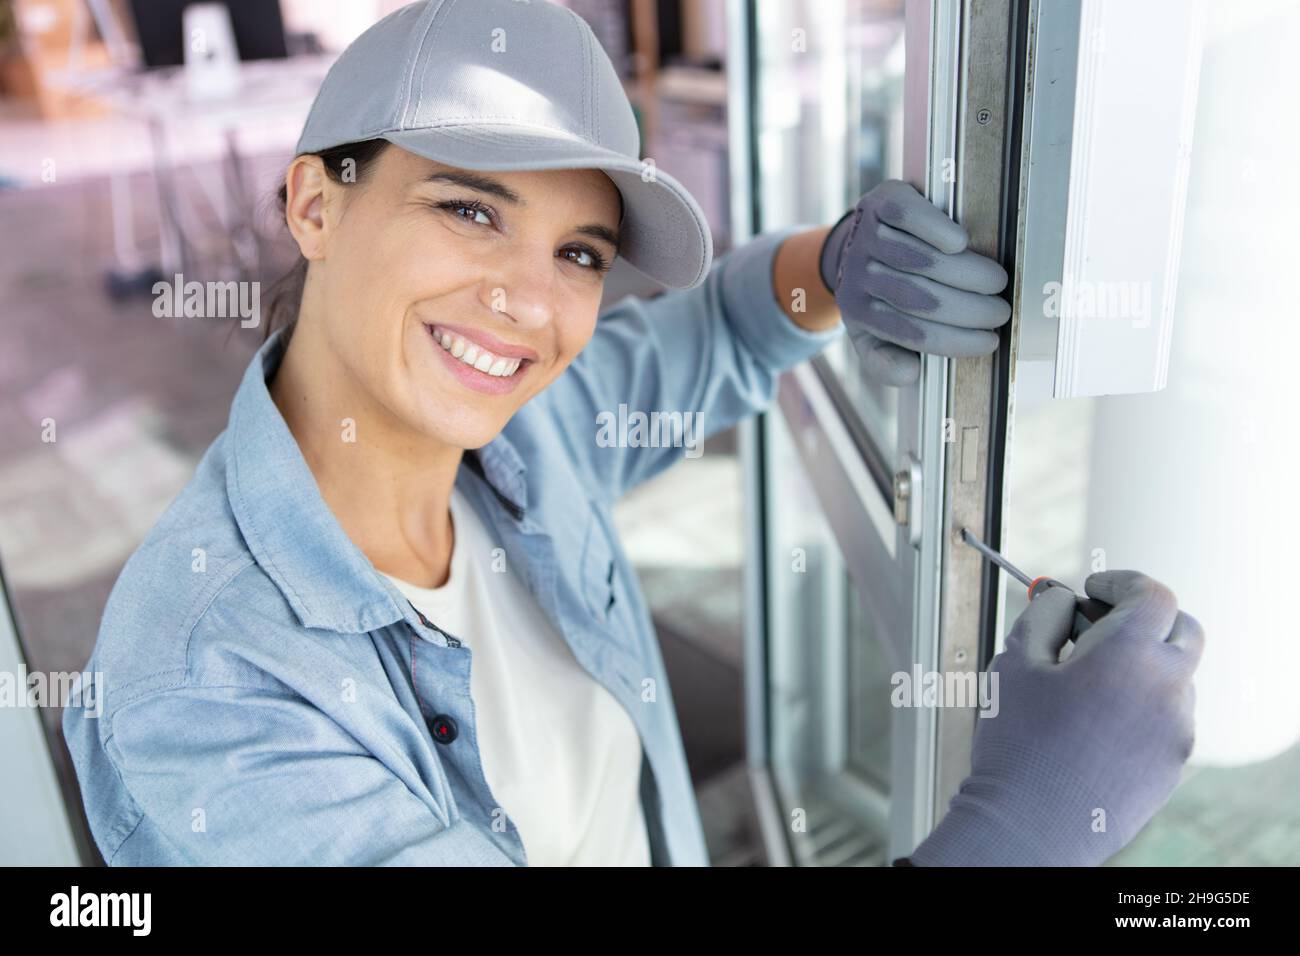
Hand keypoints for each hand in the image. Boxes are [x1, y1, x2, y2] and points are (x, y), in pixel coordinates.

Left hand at [819, 179, 1010, 385]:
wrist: (852, 240)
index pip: (912, 334)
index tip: (991, 341)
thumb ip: (886, 361)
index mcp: (858, 312)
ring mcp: (867, 236)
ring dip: (966, 273)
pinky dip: (935, 228)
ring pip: (919, 259)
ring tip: (996, 283)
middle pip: (919, 298)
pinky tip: (960, 242)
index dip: (956, 340)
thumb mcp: (873, 336)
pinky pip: (906, 215)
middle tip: (1000, 311)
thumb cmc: (876, 294)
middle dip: (969, 309)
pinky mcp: (880, 202)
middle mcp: (857, 273)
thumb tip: (909, 374)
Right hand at [909, 570, 1204, 865]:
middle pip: (1182, 630)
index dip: (1120, 582)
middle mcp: (1168, 688)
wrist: (1030, 826)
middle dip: (1145, 618)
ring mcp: (1177, 730)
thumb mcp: (1015, 661)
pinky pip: (1167, 718)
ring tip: (1085, 683)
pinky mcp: (1172, 765)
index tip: (1092, 588)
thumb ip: (1043, 616)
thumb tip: (1062, 599)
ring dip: (1142, 665)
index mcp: (1130, 654)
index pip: (1152, 594)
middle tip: (1098, 624)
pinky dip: (1141, 706)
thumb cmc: (1017, 743)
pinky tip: (1094, 723)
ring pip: (1175, 677)